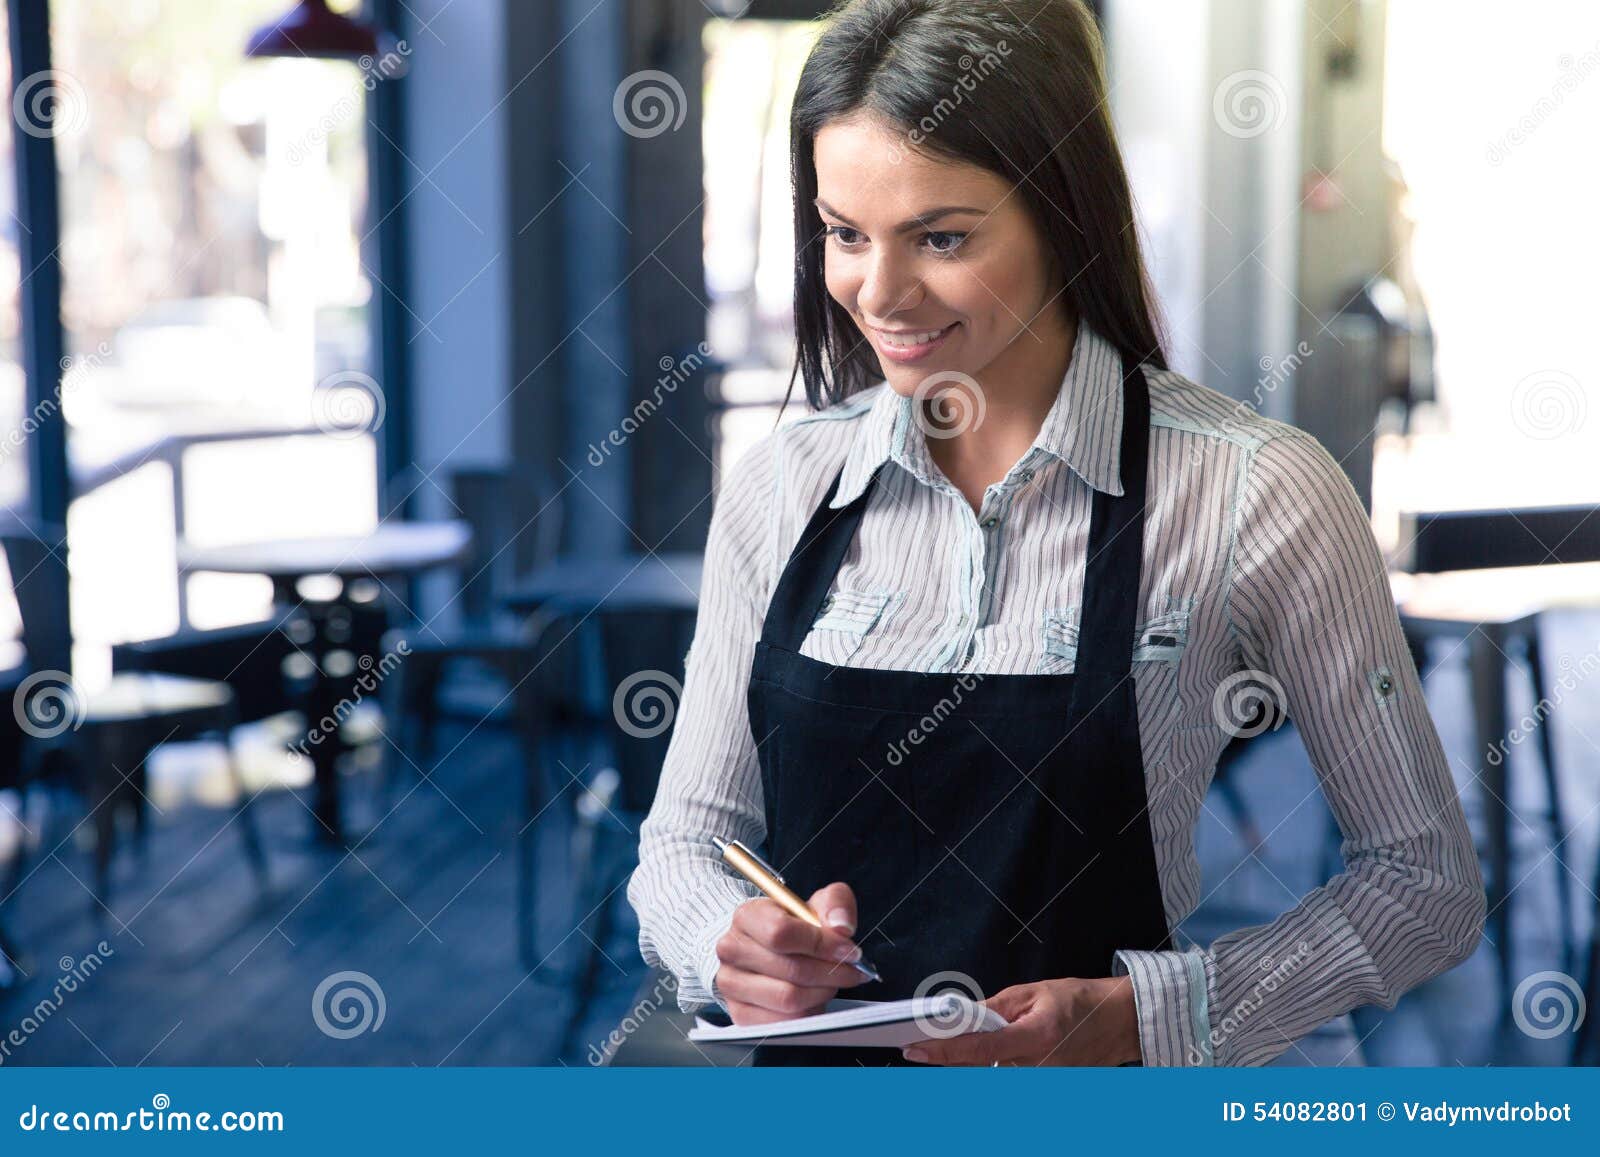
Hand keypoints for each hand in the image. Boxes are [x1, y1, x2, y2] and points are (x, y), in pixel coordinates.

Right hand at [714, 883, 869, 1024]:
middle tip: (851, 971)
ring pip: (789, 999)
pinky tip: (815, 998)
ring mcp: (731, 984)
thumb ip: (835, 904)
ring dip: (822, 993)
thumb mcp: (817, 904)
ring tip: (832, 982)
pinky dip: (808, 1012)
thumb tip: (841, 927)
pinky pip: (784, 1022)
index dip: (822, 944)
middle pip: (791, 969)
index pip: (782, 933)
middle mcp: (732, 950)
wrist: (771, 950)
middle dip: (831, 972)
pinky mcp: (739, 1013)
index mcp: (747, 916)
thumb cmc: (795, 927)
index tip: (848, 950)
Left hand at [902, 977, 1141, 1065]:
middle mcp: (1038, 1069)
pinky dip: (985, 1071)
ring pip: (989, 1079)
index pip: (979, 1050)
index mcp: (1036, 1039)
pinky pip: (1005, 1081)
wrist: (1117, 1023)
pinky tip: (970, 1060)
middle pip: (979, 1071)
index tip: (915, 1049)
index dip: (943, 1051)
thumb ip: (994, 1007)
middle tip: (922, 1047)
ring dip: (965, 1066)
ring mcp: (1042, 1083)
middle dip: (948, 1060)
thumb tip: (960, 1017)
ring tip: (942, 1050)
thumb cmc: (1079, 1001)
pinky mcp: (1044, 1088)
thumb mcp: (1033, 993)